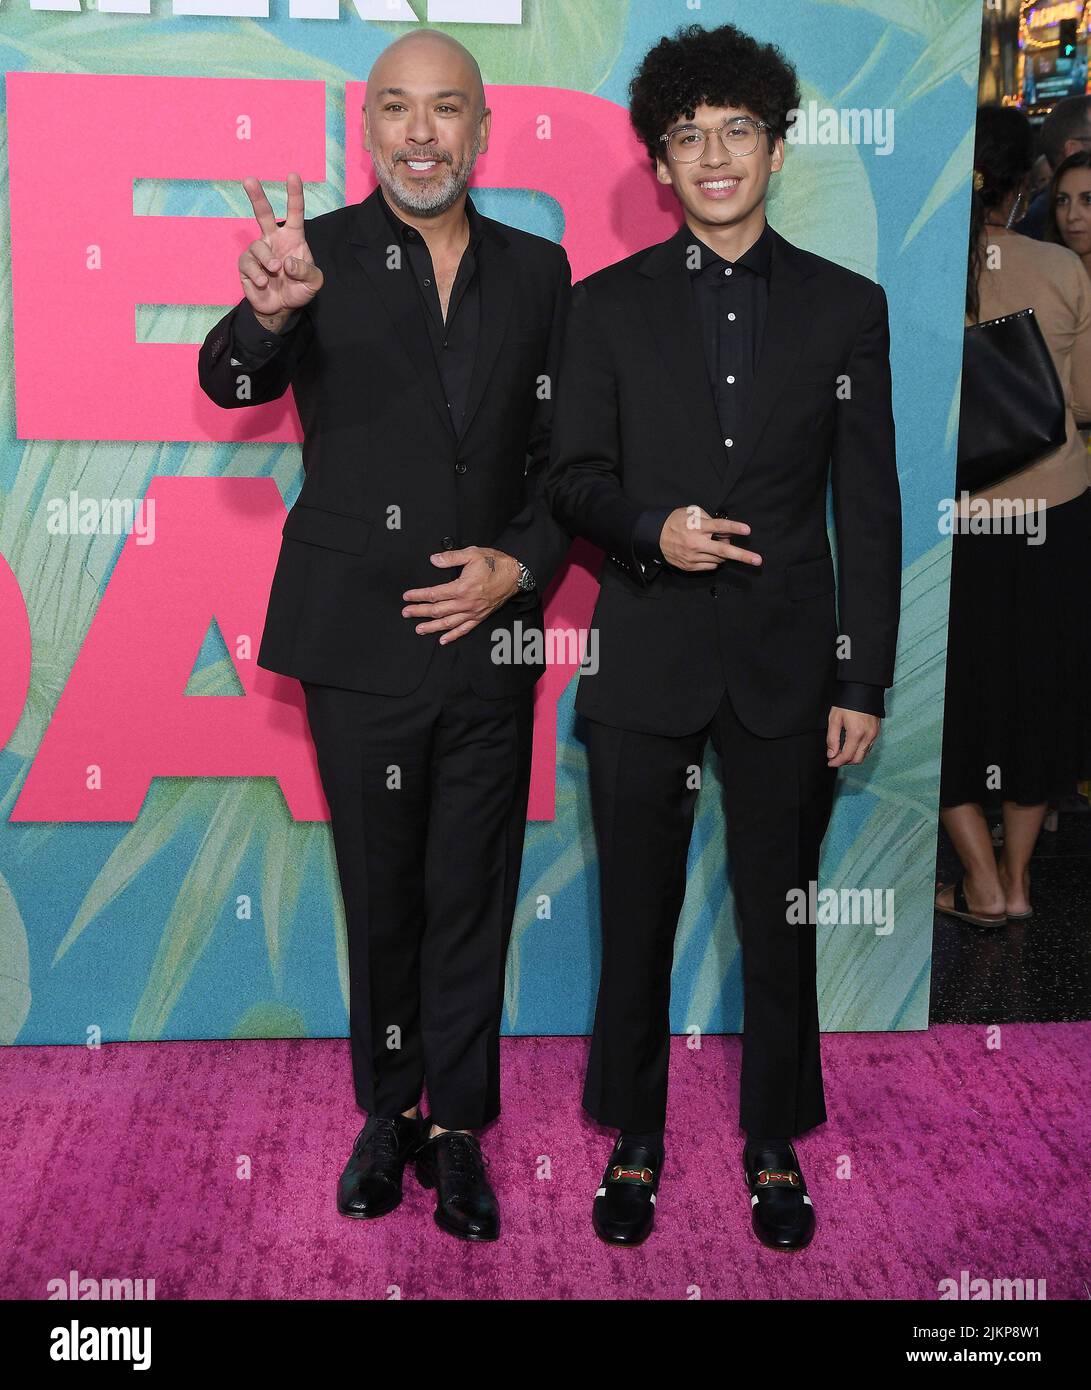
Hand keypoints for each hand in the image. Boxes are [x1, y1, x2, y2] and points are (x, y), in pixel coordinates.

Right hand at [239, 171, 323, 326]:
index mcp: (293, 238)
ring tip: (275, 271)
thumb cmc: (298, 290)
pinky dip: (257, 274)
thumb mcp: (313, 283)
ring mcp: (259, 251)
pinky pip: (248, 263)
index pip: (295, 213)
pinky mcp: (246, 265)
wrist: (280, 309)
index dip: (294, 194)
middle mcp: (274, 239)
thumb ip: (307, 271)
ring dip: (268, 259)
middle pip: (263, 214)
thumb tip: (287, 262)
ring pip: (258, 246)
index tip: (293, 175)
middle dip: (257, 196)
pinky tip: (264, 282)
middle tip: (249, 180)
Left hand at [401, 547, 520, 643]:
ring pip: (448, 623)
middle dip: (419, 612)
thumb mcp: (472, 554)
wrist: (514, 575)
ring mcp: (473, 612)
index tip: (407, 597)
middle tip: (406, 613)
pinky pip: (464, 629)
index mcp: (462, 588)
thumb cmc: (495, 563)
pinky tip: (443, 640)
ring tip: (418, 629)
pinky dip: (453, 636)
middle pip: (437, 610)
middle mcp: (466, 603)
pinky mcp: (480, 617)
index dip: (418, 596)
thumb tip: (433, 559)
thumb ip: (451, 558)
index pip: (434, 594)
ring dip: (432, 627)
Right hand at [659, 505, 760, 571]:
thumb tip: (724, 531)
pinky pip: (710, 565)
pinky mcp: (690, 566)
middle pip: (724, 550)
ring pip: (719, 558)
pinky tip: (708, 552)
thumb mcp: (690, 513)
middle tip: (757, 561)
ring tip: (716, 545)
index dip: (735, 528)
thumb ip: (708, 519)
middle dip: (742, 556)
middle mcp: (696, 543)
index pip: (719, 526)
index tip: (747, 530)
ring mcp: (693, 556)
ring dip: (724, 553)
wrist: (655, 537)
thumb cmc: (675, 522)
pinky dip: (715, 560)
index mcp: (697, 527)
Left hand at [826, 707, 879, 766]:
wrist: (863, 689)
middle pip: (857, 759)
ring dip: (852, 757)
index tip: (830, 762)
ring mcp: (874, 734)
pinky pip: (869, 748)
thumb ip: (832, 738)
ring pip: (864, 755)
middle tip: (834, 759)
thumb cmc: (847, 702)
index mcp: (856, 733)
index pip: (847, 756)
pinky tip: (851, 746)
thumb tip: (831, 754)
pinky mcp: (877, 732)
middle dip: (845, 762)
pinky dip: (860, 751)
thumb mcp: (835, 719)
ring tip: (841, 752)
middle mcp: (868, 736)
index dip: (837, 762)